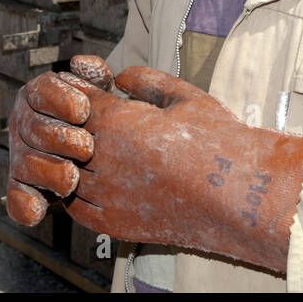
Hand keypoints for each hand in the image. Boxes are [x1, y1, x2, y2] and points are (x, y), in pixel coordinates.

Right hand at [6, 55, 112, 226]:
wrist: (109, 158)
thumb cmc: (103, 120)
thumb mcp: (104, 95)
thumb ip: (96, 77)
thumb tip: (81, 64)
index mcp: (40, 95)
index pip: (41, 91)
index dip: (60, 99)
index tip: (83, 111)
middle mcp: (25, 124)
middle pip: (32, 127)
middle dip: (59, 138)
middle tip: (87, 148)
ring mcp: (22, 157)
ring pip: (25, 163)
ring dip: (48, 171)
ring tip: (72, 178)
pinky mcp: (24, 188)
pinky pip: (17, 198)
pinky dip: (26, 205)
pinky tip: (40, 209)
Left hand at [59, 66, 302, 273]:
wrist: (239, 194)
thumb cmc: (218, 141)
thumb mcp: (184, 96)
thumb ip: (146, 80)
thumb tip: (119, 77)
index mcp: (118, 123)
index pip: (76, 102)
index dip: (76, 92)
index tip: (78, 88)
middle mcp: (104, 160)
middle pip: (63, 137)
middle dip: (68, 125)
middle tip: (76, 118)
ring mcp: (107, 195)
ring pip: (65, 173)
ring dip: (70, 160)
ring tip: (83, 150)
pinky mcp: (115, 224)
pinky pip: (77, 207)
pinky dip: (76, 192)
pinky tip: (91, 182)